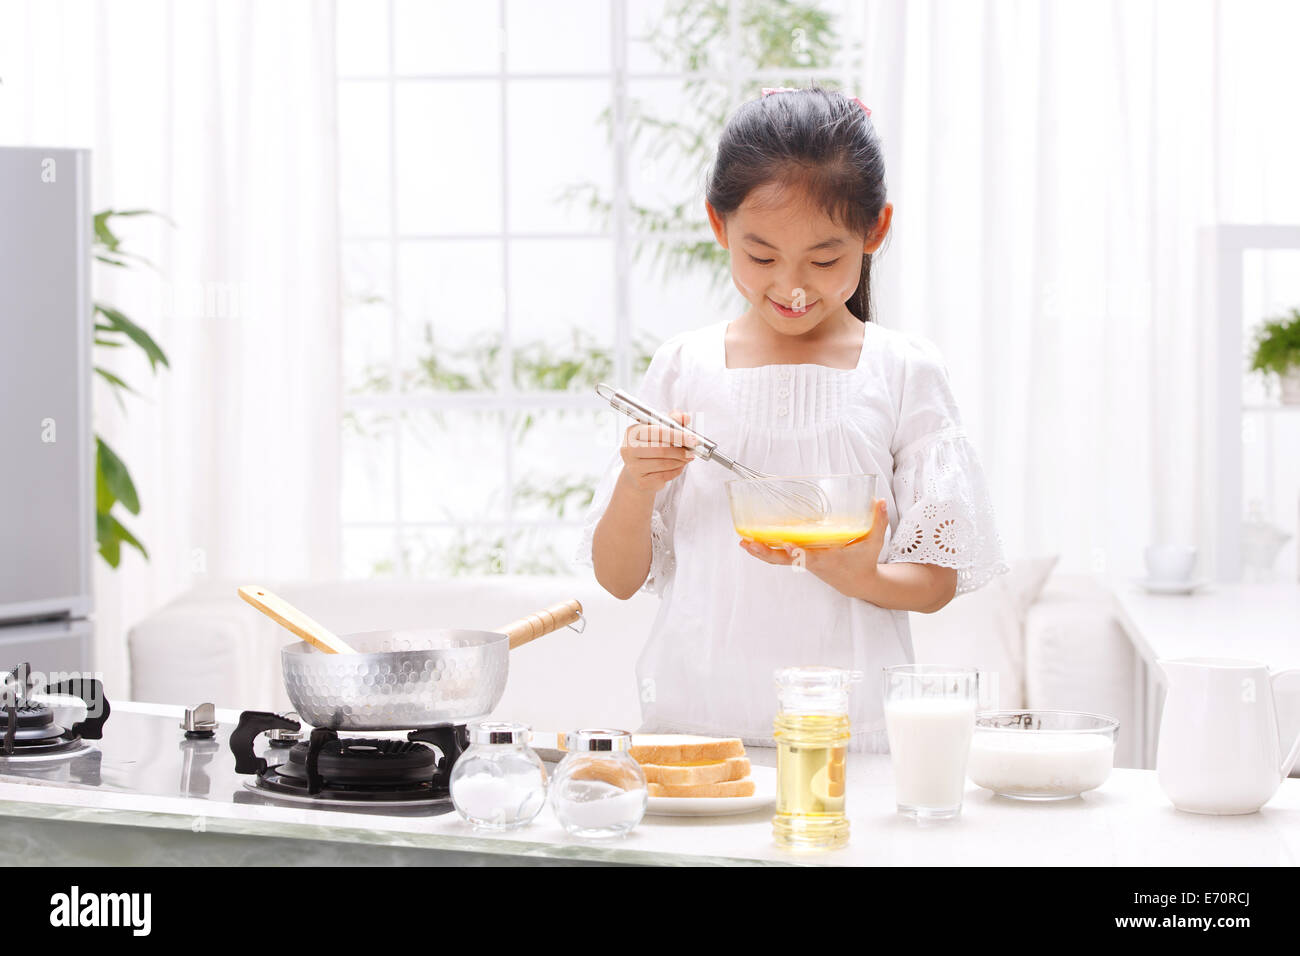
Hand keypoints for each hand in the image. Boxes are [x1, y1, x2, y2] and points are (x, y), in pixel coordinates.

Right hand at [619, 410, 696, 495]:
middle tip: (692, 451)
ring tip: (687, 458)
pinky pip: (664, 475)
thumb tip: (684, 416)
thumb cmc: (650, 447)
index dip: (676, 435)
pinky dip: (675, 471)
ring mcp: (633, 466)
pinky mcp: (641, 481)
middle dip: (680, 451)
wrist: (637, 473)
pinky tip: (679, 466)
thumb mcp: (661, 431)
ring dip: (680, 461)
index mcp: (632, 432)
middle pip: (660, 449)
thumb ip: (673, 421)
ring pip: (663, 463)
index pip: (657, 431)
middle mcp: (629, 449)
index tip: (692, 439)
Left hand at [738, 498, 889, 596]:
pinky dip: (766, 550)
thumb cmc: (864, 562)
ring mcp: (804, 562)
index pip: (808, 556)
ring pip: (777, 559)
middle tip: (748, 542)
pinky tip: (752, 541)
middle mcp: (811, 561)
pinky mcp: (801, 560)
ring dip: (760, 551)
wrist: (858, 584)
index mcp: (827, 559)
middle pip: (783, 560)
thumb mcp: (874, 542)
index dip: (795, 552)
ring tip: (743, 541)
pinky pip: (779, 557)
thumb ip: (878, 521)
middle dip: (765, 552)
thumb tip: (879, 500)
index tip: (786, 544)